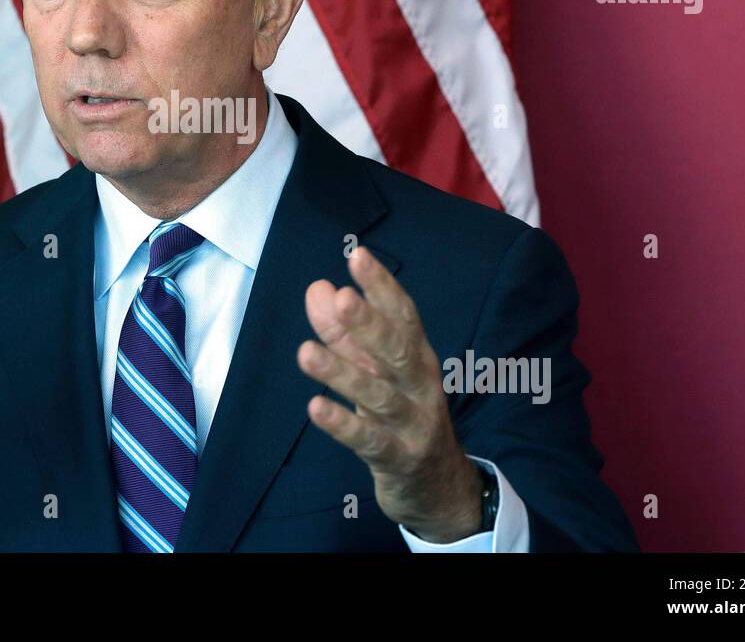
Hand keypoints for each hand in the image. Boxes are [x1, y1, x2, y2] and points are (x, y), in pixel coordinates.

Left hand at [297, 245, 482, 541]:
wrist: (438, 487)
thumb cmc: (400, 416)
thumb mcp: (374, 372)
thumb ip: (343, 333)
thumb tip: (318, 288)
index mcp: (416, 356)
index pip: (403, 315)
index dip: (381, 286)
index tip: (357, 256)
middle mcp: (421, 385)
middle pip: (398, 350)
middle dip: (370, 323)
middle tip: (341, 298)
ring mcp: (414, 424)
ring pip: (379, 395)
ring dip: (343, 373)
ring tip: (306, 352)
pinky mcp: (400, 460)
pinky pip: (370, 441)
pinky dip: (344, 425)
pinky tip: (315, 407)